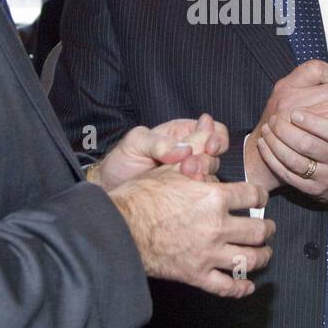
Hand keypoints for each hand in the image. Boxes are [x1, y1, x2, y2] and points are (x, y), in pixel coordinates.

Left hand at [90, 114, 227, 190]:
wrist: (111, 190)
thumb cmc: (121, 162)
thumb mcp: (136, 143)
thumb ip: (159, 143)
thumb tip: (185, 150)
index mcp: (182, 134)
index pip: (213, 131)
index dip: (216, 137)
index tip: (210, 146)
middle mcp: (191, 155)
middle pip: (216, 156)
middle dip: (206, 160)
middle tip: (188, 167)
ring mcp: (190, 177)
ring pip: (212, 176)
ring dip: (202, 178)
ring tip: (184, 179)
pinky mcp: (188, 197)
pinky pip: (203, 195)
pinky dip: (198, 194)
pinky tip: (185, 194)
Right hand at [110, 165, 275, 296]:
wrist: (119, 228)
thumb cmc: (141, 196)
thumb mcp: (170, 170)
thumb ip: (197, 162)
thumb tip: (213, 148)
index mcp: (214, 197)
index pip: (253, 196)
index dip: (261, 197)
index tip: (261, 200)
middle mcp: (217, 226)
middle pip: (259, 231)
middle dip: (269, 230)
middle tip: (269, 229)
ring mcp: (208, 253)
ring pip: (249, 260)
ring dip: (262, 256)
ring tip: (264, 254)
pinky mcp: (196, 275)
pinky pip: (226, 286)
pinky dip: (241, 288)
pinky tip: (248, 285)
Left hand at [257, 107, 327, 205]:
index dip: (313, 121)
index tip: (295, 112)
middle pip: (309, 145)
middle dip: (287, 131)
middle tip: (275, 119)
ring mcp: (326, 176)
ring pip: (296, 160)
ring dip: (276, 143)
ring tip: (267, 129)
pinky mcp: (312, 189)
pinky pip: (287, 174)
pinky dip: (272, 158)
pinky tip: (264, 144)